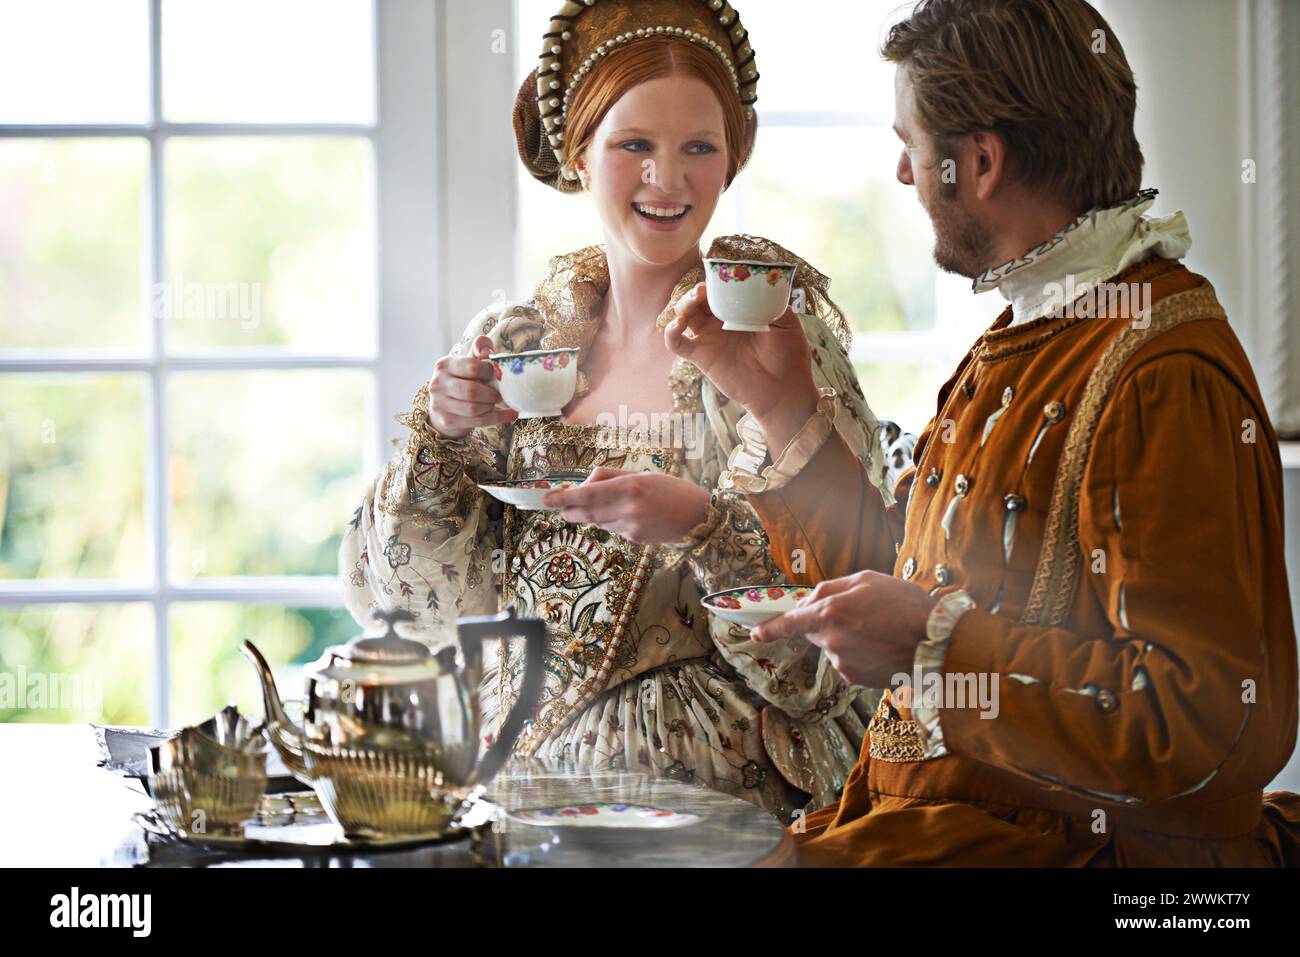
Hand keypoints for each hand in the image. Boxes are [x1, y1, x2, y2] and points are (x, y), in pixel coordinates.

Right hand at [425, 335, 517, 437]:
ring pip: (473, 409)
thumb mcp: (468, 360)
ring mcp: (440, 404)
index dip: (489, 371)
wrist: (443, 405)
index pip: (471, 367)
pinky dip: (498, 418)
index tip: (496, 374)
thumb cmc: (461, 378)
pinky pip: (478, 421)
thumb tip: (486, 352)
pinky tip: (510, 414)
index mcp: (445, 365)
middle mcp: (438, 384)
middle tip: (499, 393)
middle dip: (491, 393)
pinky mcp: (447, 421)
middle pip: (472, 391)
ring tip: (495, 402)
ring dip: (491, 406)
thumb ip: (480, 349)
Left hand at [541, 467, 709, 543]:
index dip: (564, 497)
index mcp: (629, 487)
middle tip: (558, 507)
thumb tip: (585, 484)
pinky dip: (612, 522)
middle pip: (586, 513)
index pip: (587, 494)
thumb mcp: (642, 474)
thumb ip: (611, 477)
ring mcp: (631, 528)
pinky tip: (628, 515)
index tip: (547, 498)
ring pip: (599, 522)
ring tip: (609, 505)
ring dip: (593, 515)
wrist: (699, 517)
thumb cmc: (671, 489)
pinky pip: (614, 530)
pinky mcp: (635, 540)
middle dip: (569, 510)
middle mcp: (627, 509)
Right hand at [665, 282, 819, 446]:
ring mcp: (709, 338)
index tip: (719, 276)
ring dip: (683, 304)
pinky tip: (677, 325)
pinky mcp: (701, 357)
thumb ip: (772, 302)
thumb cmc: (788, 356)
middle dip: (697, 290)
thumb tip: (759, 285)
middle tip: (703, 289)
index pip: (721, 289)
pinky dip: (671, 333)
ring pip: (685, 314)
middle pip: (699, 298)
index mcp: (740, 310)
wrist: (783, 390)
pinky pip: (677, 344)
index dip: (716, 280)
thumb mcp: (787, 322)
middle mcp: (721, 321)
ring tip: (693, 302)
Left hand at [750, 571, 937, 686]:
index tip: (756, 633)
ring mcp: (842, 662)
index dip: (771, 628)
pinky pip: (847, 661)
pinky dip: (859, 653)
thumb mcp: (868, 580)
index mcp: (830, 612)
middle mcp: (831, 639)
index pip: (790, 622)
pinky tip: (881, 646)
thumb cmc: (905, 606)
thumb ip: (832, 588)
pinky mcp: (854, 678)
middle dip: (828, 622)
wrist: (936, 643)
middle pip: (814, 631)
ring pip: (833, 646)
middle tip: (861, 614)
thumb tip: (811, 600)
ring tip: (879, 630)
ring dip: (847, 637)